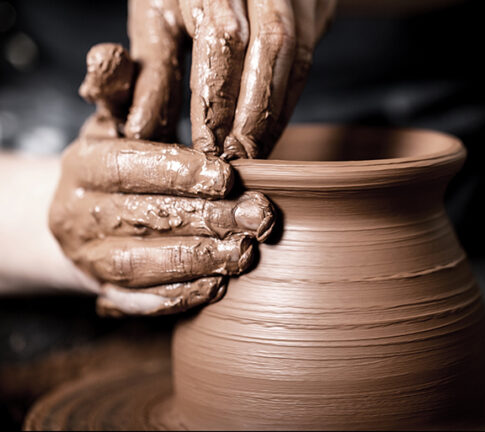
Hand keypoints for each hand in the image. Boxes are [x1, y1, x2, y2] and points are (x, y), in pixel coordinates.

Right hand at [49, 43, 275, 316]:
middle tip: (260, 216)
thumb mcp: (116, 120)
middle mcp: (79, 216)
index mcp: (83, 167)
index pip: (129, 167)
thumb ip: (120, 90)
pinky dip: (182, 296)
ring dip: (200, 260)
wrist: (87, 215)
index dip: (178, 172)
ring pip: (145, 265)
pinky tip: (220, 287)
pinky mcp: (108, 294)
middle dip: (208, 219)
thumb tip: (109, 54)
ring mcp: (91, 260)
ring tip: (246, 252)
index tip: (228, 176)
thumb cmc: (120, 160)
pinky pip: (143, 302)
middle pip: (147, 218)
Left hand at [123, 0, 336, 158]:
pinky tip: (270, 129)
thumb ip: (151, 70)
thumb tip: (142, 130)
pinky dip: (288, 99)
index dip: (219, 96)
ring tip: (256, 153)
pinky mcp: (315, 8)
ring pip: (297, 55)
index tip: (209, 145)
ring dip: (277, 111)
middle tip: (240, 159)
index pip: (222, 38)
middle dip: (256, 110)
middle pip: (272, 45)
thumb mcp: (154, 15)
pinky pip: (307, 58)